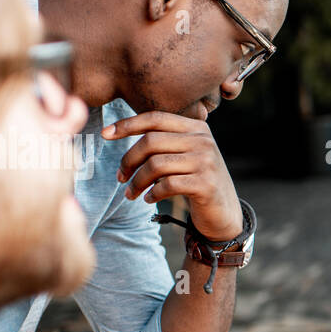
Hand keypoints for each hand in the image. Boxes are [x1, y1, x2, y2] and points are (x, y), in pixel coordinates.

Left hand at [105, 111, 242, 241]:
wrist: (224, 213)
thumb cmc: (196, 182)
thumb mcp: (186, 155)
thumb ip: (165, 141)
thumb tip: (118, 130)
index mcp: (197, 128)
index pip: (156, 118)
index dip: (128, 124)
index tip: (106, 134)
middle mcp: (203, 141)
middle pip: (151, 141)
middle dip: (128, 160)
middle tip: (120, 177)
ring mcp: (206, 162)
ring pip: (156, 165)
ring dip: (137, 182)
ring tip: (131, 193)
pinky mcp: (206, 184)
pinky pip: (167, 185)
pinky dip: (152, 194)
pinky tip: (149, 199)